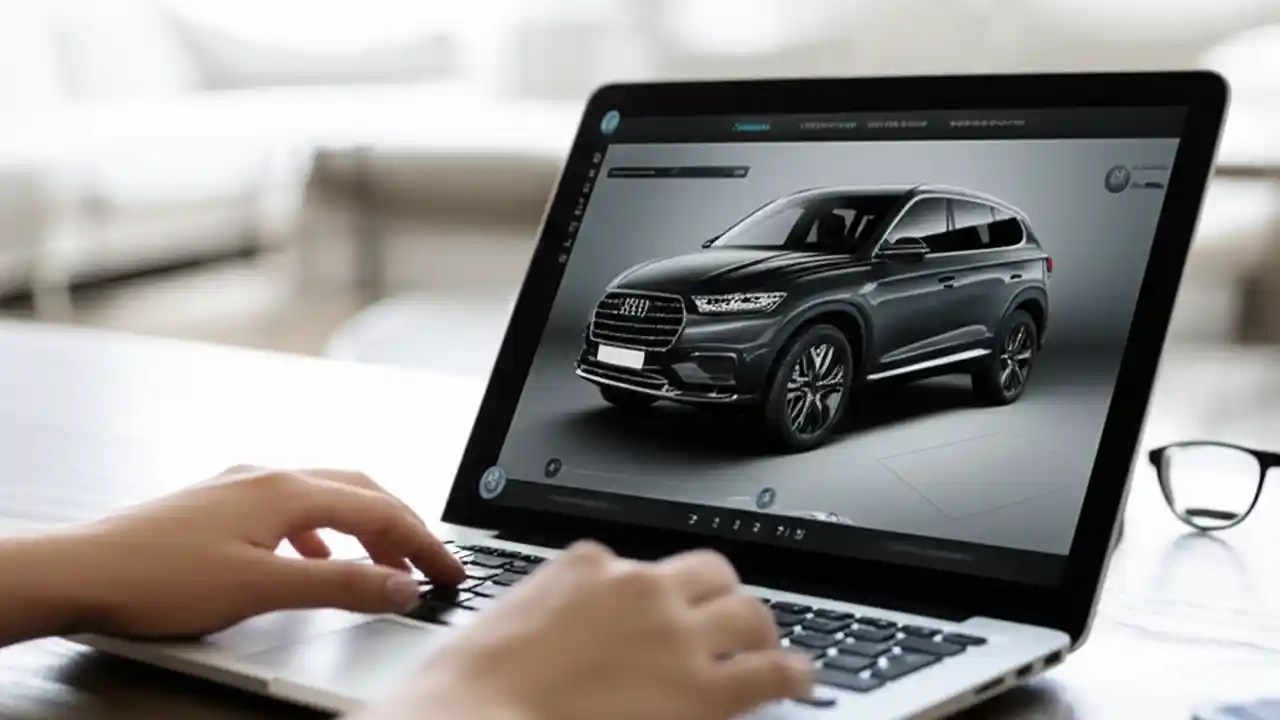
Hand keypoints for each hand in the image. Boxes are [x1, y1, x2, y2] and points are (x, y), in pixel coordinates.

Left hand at [66, 465, 462, 638]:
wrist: (78, 571)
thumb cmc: (157, 578)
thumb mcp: (261, 589)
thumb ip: (339, 586)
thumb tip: (400, 585)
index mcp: (287, 490)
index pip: (380, 512)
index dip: (424, 546)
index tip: (451, 574)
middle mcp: (270, 476)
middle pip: (361, 492)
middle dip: (404, 527)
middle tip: (431, 564)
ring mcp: (243, 486)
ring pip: (328, 496)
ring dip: (366, 528)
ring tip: (384, 564)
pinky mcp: (222, 503)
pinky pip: (295, 508)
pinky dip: (326, 533)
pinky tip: (315, 561)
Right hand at [352, 542, 813, 719]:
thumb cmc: (469, 689)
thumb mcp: (514, 624)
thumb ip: (560, 614)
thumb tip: (582, 634)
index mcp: (585, 565)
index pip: (641, 566)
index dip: (661, 595)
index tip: (666, 609)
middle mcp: (638, 586)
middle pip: (710, 572)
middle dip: (722, 597)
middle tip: (728, 623)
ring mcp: (674, 634)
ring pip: (747, 612)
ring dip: (758, 629)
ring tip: (769, 649)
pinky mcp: (701, 691)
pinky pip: (768, 671)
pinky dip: (791, 673)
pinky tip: (799, 679)